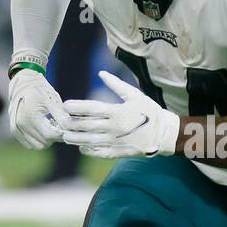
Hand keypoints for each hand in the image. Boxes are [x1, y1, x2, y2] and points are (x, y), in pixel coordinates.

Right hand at [8, 67, 70, 149]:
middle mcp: (21, 124)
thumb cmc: (40, 90)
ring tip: (50, 126)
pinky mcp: (14, 131)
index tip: (68, 130)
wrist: (23, 83)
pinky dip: (37, 139)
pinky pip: (29, 144)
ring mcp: (16, 128)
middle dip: (54, 136)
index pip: (50, 135)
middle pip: (45, 142)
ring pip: (37, 146)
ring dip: (46, 140)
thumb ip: (61, 116)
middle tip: (58, 125)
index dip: (61, 135)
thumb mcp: (53, 100)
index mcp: (31, 116)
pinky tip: (41, 128)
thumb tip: (71, 129)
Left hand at [61, 71, 180, 158]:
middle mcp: (114, 127)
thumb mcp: (135, 95)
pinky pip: (101, 152)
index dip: (77, 107)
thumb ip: (116, 84)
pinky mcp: (120, 151)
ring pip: (91, 140)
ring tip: (66, 136)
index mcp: (117, 111)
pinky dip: (90, 151)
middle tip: (61, 122)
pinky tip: (82, 148)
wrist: (165, 133)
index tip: (65, 106)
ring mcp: (116, 141)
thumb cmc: (150, 111)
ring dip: (76, 139)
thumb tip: (101, 73)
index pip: (92, 109)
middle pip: (87, 126)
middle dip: (72, 124)